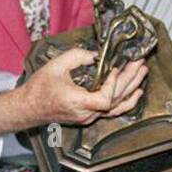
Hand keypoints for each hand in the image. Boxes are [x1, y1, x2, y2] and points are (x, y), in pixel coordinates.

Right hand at [20, 47, 147, 127]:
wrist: (29, 107)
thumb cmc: (39, 88)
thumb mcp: (56, 66)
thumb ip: (77, 56)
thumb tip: (97, 54)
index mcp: (77, 102)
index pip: (104, 100)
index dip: (114, 85)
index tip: (115, 68)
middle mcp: (86, 113)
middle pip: (116, 100)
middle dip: (130, 79)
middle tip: (139, 62)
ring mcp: (89, 117)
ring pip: (118, 106)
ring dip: (132, 88)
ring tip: (142, 72)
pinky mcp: (90, 116)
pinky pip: (114, 112)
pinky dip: (127, 101)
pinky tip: (136, 92)